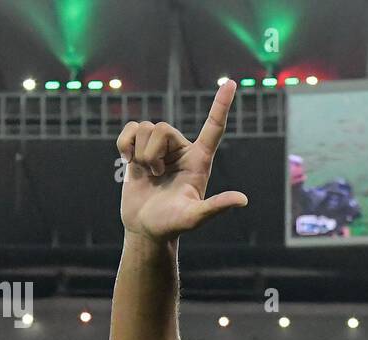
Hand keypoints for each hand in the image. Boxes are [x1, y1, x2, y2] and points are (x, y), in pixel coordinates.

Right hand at [117, 82, 248, 241]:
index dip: (221, 105)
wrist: (145, 229)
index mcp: (199, 160)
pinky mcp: (139, 150)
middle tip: (156, 175)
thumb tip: (243, 200)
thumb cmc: (172, 225)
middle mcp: (181, 150)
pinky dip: (124, 145)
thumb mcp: (195, 217)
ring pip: (144, 128)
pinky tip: (128, 162)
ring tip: (147, 174)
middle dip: (152, 153)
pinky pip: (129, 129)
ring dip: (139, 153)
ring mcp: (159, 149)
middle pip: (162, 128)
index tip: (230, 82)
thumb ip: (216, 207)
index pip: (214, 128)